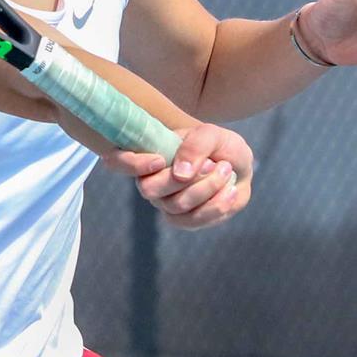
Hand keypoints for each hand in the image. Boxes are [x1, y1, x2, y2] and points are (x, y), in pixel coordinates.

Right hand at [101, 122, 252, 229]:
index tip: (160, 160)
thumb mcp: (212, 135)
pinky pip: (194, 221)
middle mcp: (150, 182)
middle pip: (150, 189)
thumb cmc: (218, 146)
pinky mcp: (184, 221)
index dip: (131, 163)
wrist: (238, 165)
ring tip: (226, 171)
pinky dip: (217, 205)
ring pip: (177, 205)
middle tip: (214, 163)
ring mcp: (165, 204)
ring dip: (208, 188)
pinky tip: (231, 190)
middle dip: (187, 178)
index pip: (118, 161)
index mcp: (148, 155)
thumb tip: (180, 173)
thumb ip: (195, 145)